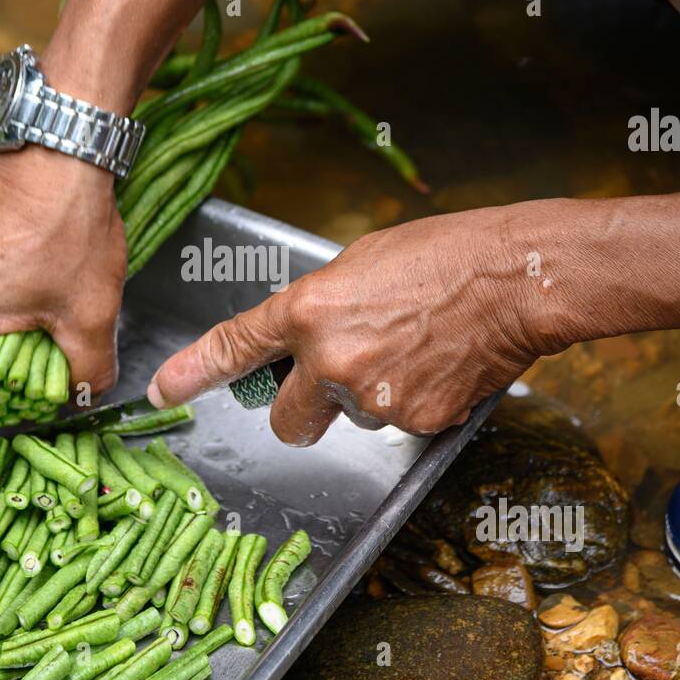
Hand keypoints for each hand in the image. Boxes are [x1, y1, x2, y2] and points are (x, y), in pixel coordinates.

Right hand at [0, 148, 125, 414]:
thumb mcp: (93, 314)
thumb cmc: (70, 230)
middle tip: (50, 350)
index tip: (27, 397)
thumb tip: (84, 395)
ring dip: (2, 328)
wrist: (60, 150)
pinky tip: (37, 277)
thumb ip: (89, 370)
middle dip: (3, 366)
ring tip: (49, 307)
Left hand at [147, 209, 552, 445]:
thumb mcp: (360, 261)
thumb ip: (319, 305)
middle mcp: (329, 359)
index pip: (236, 347)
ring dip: (368, 399)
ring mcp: (372, 397)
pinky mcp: (415, 422)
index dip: (194, 372)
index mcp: (308, 310)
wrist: (515, 279)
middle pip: (287, 421)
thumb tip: (306, 336)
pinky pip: (398, 425)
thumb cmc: (444, 254)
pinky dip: (413, 404)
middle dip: (301, 411)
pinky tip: (438, 367)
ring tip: (412, 352)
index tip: (164, 390)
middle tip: (334, 384)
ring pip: (351, 420)